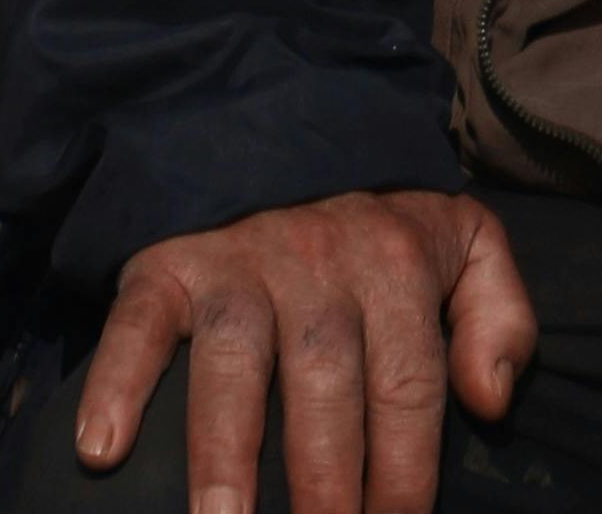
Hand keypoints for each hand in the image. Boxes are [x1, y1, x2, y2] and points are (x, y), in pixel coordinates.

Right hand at [75, 187, 534, 513]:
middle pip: (324, 380)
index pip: (408, 382)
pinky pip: (138, 320)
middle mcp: (317, 258)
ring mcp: (237, 259)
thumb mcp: (461, 241)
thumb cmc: (376, 224)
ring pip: (234, 358)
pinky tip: (103, 447)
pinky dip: (117, 379)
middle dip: (324, 480)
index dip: (407, 472)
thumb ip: (499, 313)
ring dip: (225, 453)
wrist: (281, 124)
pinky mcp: (168, 262)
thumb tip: (493, 400)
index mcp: (394, 261)